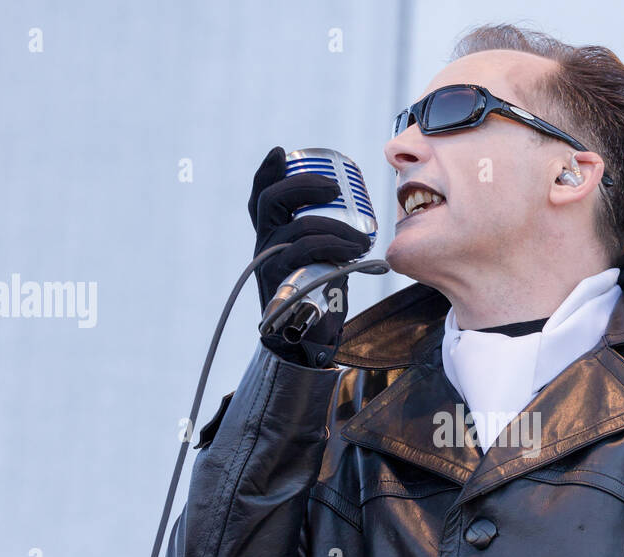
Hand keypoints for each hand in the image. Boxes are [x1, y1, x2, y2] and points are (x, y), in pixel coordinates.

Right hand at [248, 146, 369, 361]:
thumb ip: (327, 233)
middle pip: (270, 201)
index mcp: (270, 234)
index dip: (266, 172)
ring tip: (362, 237)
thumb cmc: (318, 292)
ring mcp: (269, 263)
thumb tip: (355, 208)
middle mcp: (264, 245)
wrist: (307, 338)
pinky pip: (306, 252)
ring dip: (335, 226)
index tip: (280, 152)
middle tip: (334, 187)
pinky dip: (334, 245)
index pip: (261, 197)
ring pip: (296, 228)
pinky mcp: (281, 281)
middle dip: (302, 184)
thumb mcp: (322, 256)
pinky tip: (354, 250)